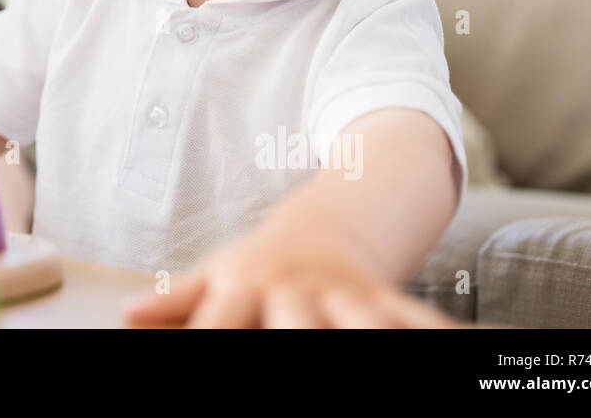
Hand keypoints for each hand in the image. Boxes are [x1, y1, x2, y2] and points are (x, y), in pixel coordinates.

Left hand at [122, 221, 459, 327]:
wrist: (325, 226)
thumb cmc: (258, 265)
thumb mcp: (214, 275)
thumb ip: (174, 298)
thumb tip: (126, 314)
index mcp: (244, 288)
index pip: (219, 326)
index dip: (211, 344)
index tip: (202, 365)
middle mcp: (294, 293)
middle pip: (296, 323)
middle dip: (300, 339)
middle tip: (305, 351)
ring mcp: (341, 295)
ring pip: (362, 320)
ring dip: (374, 333)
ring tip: (381, 346)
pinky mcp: (381, 299)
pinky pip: (412, 318)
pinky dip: (432, 332)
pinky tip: (464, 348)